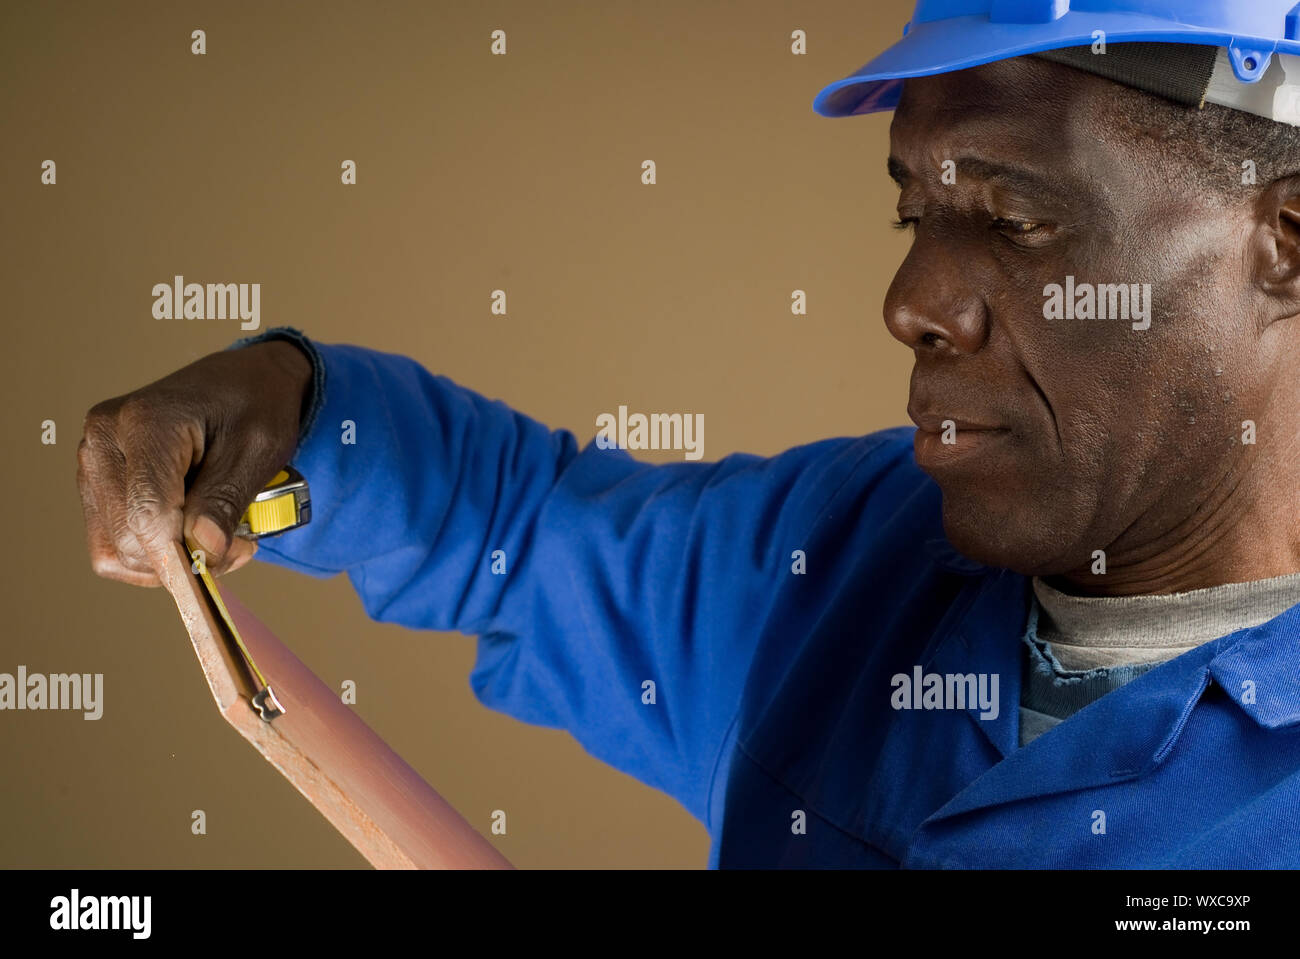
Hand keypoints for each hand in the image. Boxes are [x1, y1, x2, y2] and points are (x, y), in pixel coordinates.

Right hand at [76, 340, 312, 585]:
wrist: (244, 379)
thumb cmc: (255, 404)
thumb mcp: (258, 449)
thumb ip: (226, 501)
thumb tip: (204, 551)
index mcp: (146, 422)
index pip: (148, 511)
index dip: (183, 555)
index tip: (223, 566)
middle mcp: (104, 440)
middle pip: (129, 538)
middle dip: (185, 558)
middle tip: (239, 543)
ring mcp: (93, 461)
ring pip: (115, 549)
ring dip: (169, 561)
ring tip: (217, 536)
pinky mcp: (96, 482)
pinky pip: (111, 544)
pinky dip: (153, 554)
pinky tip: (189, 534)